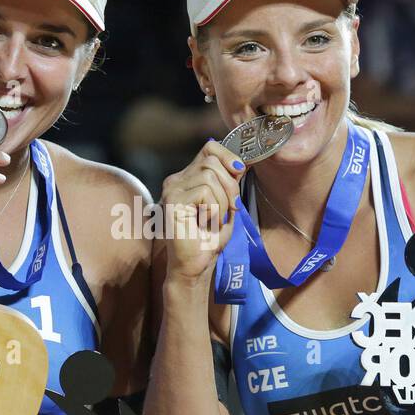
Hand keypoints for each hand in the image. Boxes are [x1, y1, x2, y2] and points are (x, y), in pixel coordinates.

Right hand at [158, 140, 244, 282]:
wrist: (195, 266)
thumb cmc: (209, 239)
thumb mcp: (226, 205)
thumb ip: (230, 183)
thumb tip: (242, 163)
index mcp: (188, 178)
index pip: (209, 148)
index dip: (228, 155)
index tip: (240, 172)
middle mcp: (176, 180)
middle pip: (212, 161)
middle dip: (230, 185)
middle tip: (230, 208)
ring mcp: (172, 190)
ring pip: (209, 176)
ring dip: (222, 201)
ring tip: (215, 219)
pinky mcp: (172, 201)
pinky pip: (204, 192)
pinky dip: (213, 209)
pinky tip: (206, 223)